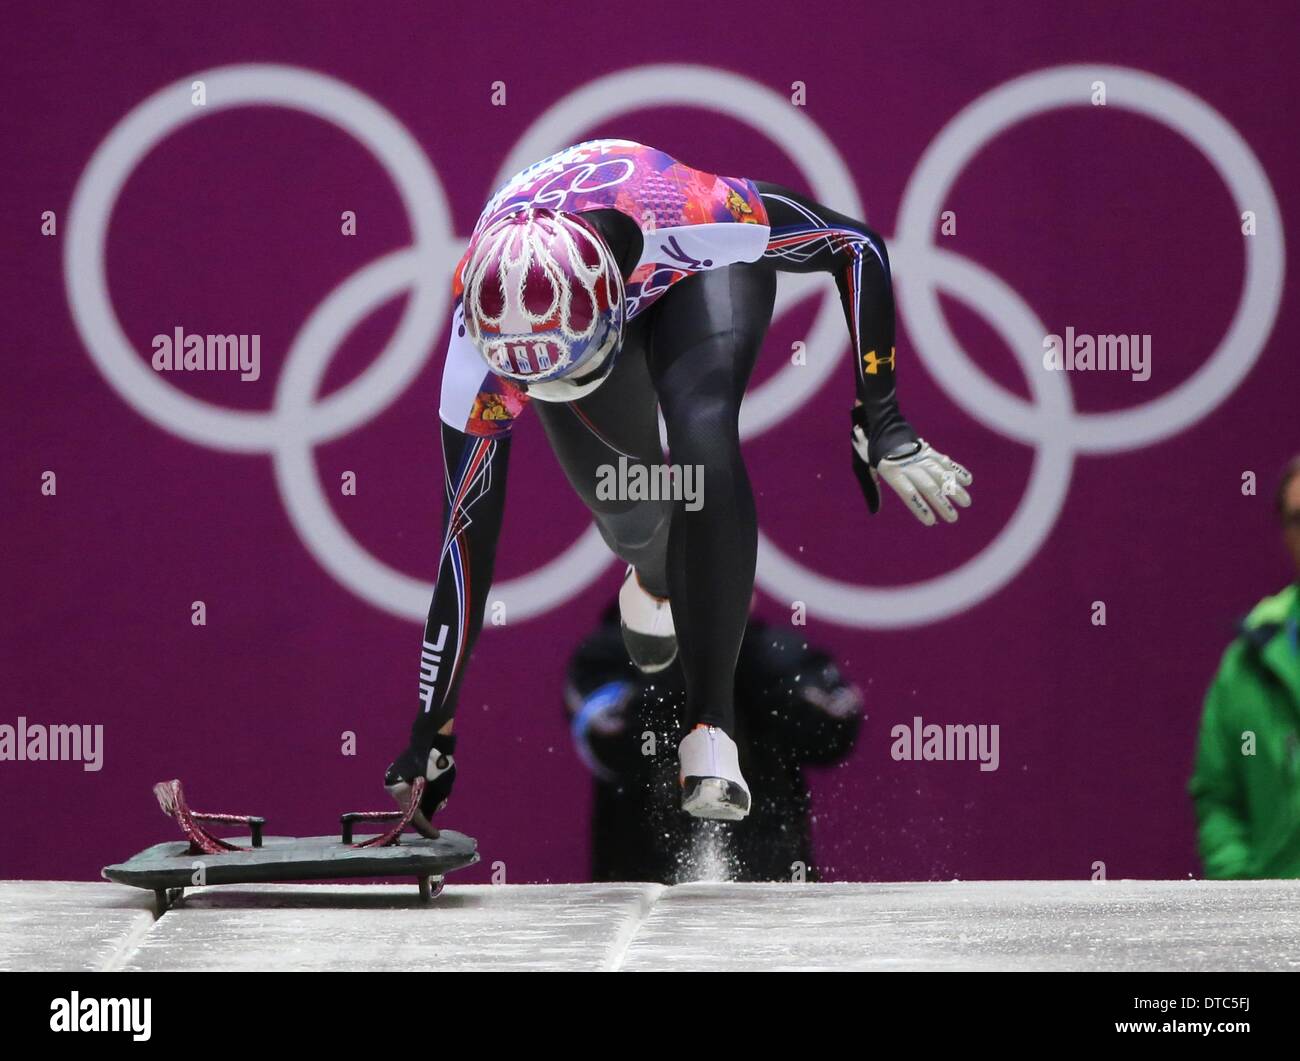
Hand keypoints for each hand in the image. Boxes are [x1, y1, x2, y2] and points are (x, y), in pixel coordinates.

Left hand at [852, 428, 972, 525]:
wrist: (881, 421)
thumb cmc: (870, 450)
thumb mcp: (864, 468)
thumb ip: (871, 489)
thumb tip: (875, 511)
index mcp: (891, 470)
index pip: (908, 492)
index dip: (920, 507)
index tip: (931, 522)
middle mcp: (908, 464)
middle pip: (928, 486)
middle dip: (942, 503)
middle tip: (953, 519)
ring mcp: (920, 456)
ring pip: (940, 473)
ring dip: (954, 488)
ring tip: (966, 503)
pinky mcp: (928, 450)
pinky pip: (944, 461)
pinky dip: (956, 470)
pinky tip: (968, 480)